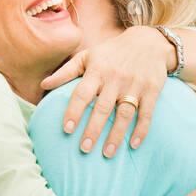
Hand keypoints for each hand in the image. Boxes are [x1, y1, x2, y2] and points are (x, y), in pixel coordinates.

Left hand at [39, 26, 173, 156]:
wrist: (149, 42)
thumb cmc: (112, 52)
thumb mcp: (88, 56)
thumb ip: (66, 72)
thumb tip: (42, 85)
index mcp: (97, 70)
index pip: (82, 93)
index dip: (74, 111)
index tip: (67, 129)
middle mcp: (115, 78)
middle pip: (103, 108)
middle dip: (93, 129)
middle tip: (84, 149)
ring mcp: (135, 85)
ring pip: (125, 114)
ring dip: (116, 135)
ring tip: (107, 153)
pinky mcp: (152, 91)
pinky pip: (147, 113)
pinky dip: (141, 130)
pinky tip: (134, 145)